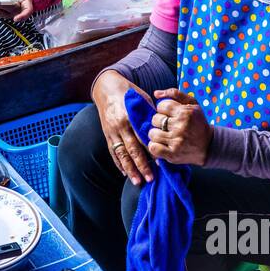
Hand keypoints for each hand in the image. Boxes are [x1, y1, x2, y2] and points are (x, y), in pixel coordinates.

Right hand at [92, 70, 153, 185]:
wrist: (107, 88)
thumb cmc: (129, 93)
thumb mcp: (142, 99)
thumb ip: (150, 116)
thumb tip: (163, 131)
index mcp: (130, 116)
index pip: (142, 138)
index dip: (152, 151)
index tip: (161, 162)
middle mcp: (119, 126)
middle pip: (132, 150)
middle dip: (142, 165)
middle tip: (151, 178)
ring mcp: (111, 131)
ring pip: (121, 154)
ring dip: (130, 169)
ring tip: (138, 182)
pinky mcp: (107, 134)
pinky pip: (113, 152)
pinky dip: (119, 163)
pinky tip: (125, 173)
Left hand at [148, 88, 212, 166]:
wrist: (208, 146)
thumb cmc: (198, 123)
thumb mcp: (192, 104)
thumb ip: (175, 94)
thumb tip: (156, 93)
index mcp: (185, 112)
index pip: (161, 106)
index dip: (163, 110)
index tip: (169, 114)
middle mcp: (181, 126)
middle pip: (155, 119)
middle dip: (159, 122)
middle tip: (168, 126)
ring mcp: (176, 141)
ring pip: (152, 133)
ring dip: (156, 134)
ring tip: (165, 135)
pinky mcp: (173, 154)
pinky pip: (153, 148)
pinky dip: (154, 146)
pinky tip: (161, 144)